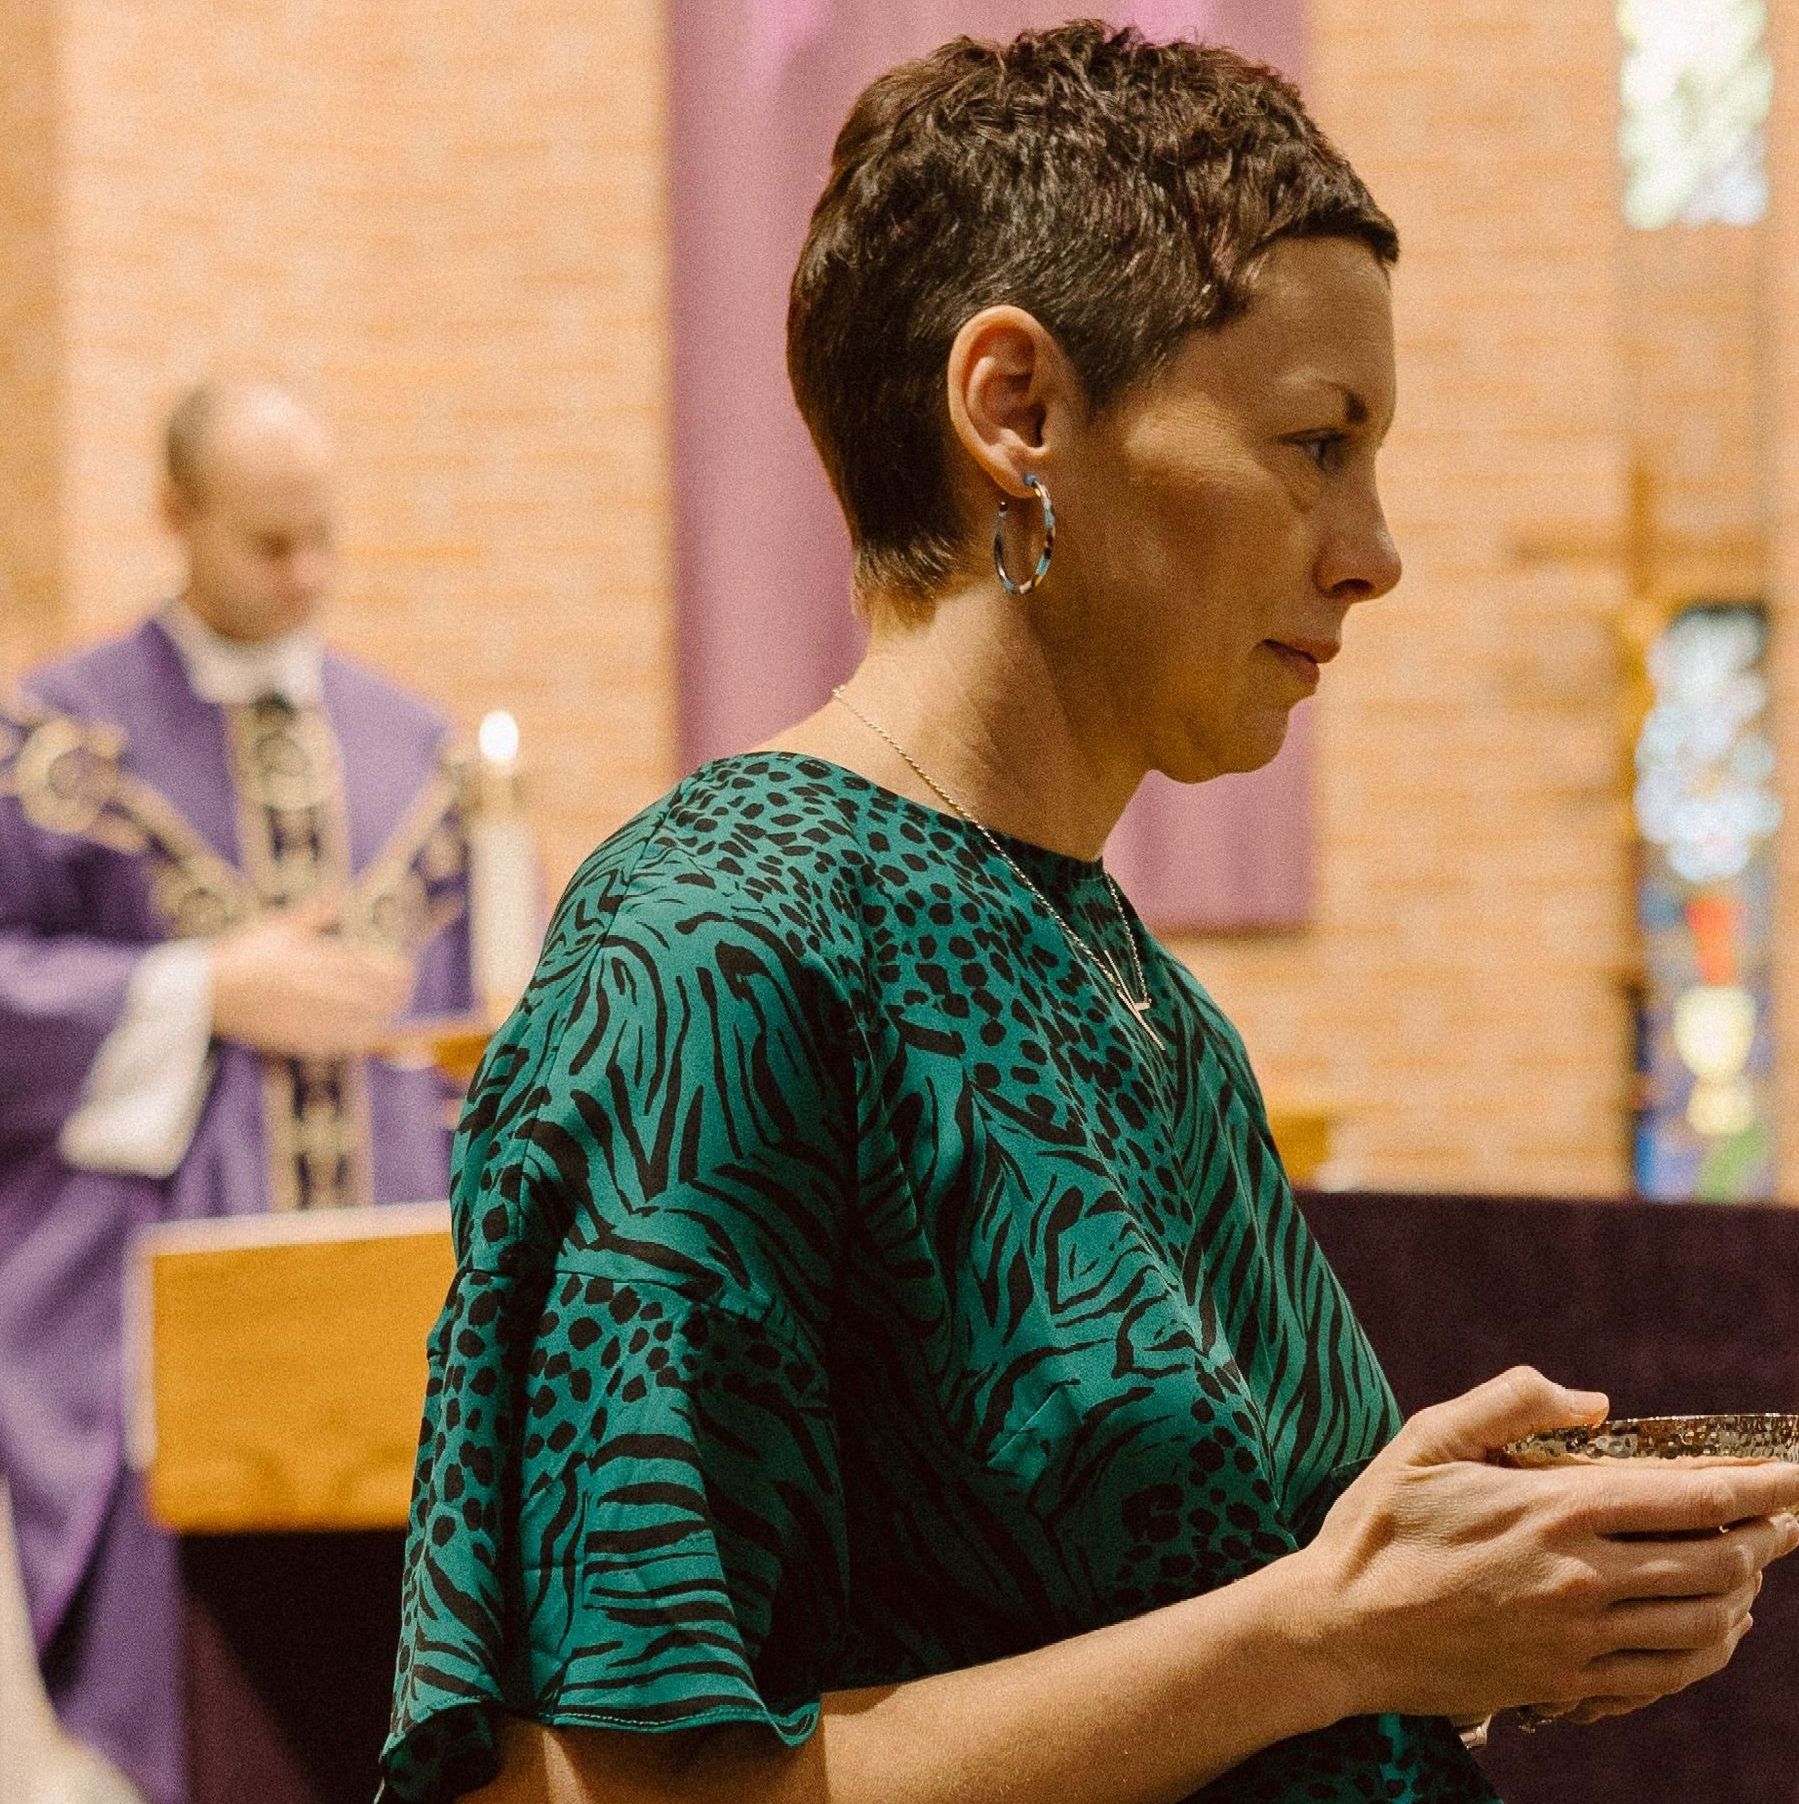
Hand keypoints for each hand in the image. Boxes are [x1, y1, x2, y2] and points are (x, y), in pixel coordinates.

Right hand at [209, 893, 416, 1059]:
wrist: (205, 994)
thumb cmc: (242, 955)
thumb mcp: (278, 926)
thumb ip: (314, 914)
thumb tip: (339, 891)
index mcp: (313, 959)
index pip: (367, 966)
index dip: (392, 970)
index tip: (406, 968)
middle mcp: (315, 988)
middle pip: (370, 994)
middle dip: (394, 993)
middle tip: (405, 989)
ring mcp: (308, 1017)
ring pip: (360, 1020)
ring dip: (382, 1015)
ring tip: (393, 1011)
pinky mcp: (296, 1039)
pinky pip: (337, 1043)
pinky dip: (358, 1038)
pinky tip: (368, 1035)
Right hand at [1289, 1366, 1798, 1723]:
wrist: (1341, 1628)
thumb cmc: (1380, 1524)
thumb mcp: (1428, 1438)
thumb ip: (1512, 1402)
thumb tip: (1594, 1403)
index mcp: (1554, 1509)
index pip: (1690, 1496)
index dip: (1757, 1486)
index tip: (1794, 1476)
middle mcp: (1580, 1577)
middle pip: (1717, 1562)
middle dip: (1766, 1537)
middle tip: (1784, 1519)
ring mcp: (1578, 1638)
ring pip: (1705, 1622)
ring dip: (1745, 1592)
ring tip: (1753, 1567)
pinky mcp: (1567, 1683)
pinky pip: (1668, 1673)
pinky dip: (1711, 1649)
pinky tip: (1714, 1628)